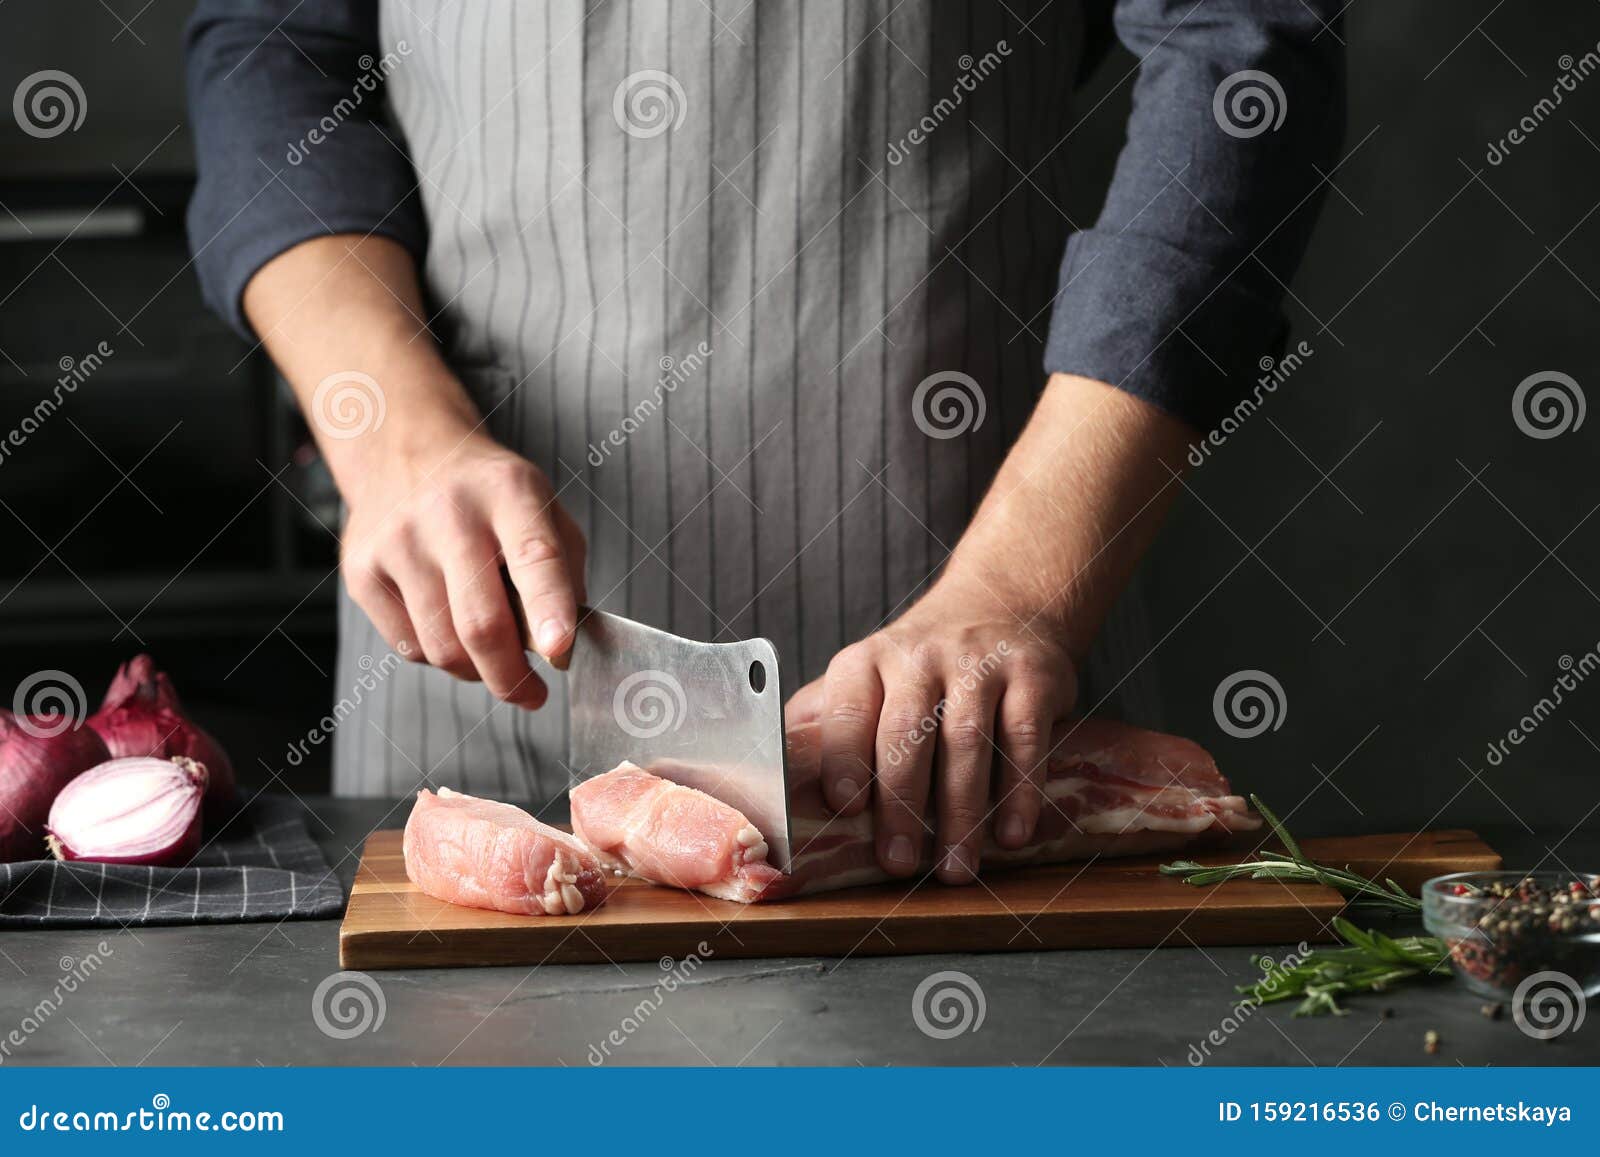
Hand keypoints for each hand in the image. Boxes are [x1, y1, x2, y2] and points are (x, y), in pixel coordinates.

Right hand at [341, 426, 586, 707]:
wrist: (406, 452)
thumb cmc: (490, 494)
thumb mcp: (544, 509)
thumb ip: (563, 574)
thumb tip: (560, 649)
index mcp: (510, 493)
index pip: (535, 556)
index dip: (549, 609)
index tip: (560, 652)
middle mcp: (450, 514)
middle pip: (481, 623)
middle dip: (512, 677)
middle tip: (532, 694)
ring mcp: (398, 542)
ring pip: (442, 648)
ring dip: (476, 671)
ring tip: (492, 656)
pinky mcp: (361, 570)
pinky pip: (408, 646)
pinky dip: (437, 656)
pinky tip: (448, 629)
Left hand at [799, 576, 1077, 884]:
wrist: (1003, 605)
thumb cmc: (920, 664)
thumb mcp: (867, 677)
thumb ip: (826, 721)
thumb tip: (773, 782)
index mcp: (868, 662)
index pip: (849, 708)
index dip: (845, 757)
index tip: (846, 807)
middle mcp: (920, 656)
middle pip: (907, 733)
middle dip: (902, 804)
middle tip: (900, 862)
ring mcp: (979, 664)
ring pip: (967, 741)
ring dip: (962, 812)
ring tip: (956, 867)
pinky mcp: (1033, 676)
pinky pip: (1024, 738)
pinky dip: (1019, 791)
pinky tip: (1011, 834)